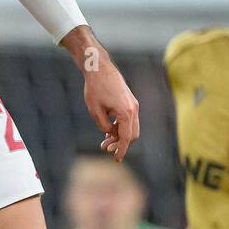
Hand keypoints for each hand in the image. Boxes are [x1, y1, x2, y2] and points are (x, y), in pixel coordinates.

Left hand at [61, 26, 139, 161]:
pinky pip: (128, 119)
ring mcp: (133, 104)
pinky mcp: (129, 101)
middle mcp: (133, 108)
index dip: (121, 150)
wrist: (99, 68)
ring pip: (131, 127)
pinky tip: (109, 129)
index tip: (116, 159)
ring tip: (105, 140)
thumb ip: (104, 126)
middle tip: (105, 147)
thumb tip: (111, 134)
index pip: (127, 137)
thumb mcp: (95, 111)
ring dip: (120, 135)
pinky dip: (121, 126)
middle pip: (132, 134)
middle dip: (121, 143)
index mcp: (126, 112)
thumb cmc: (95, 88)